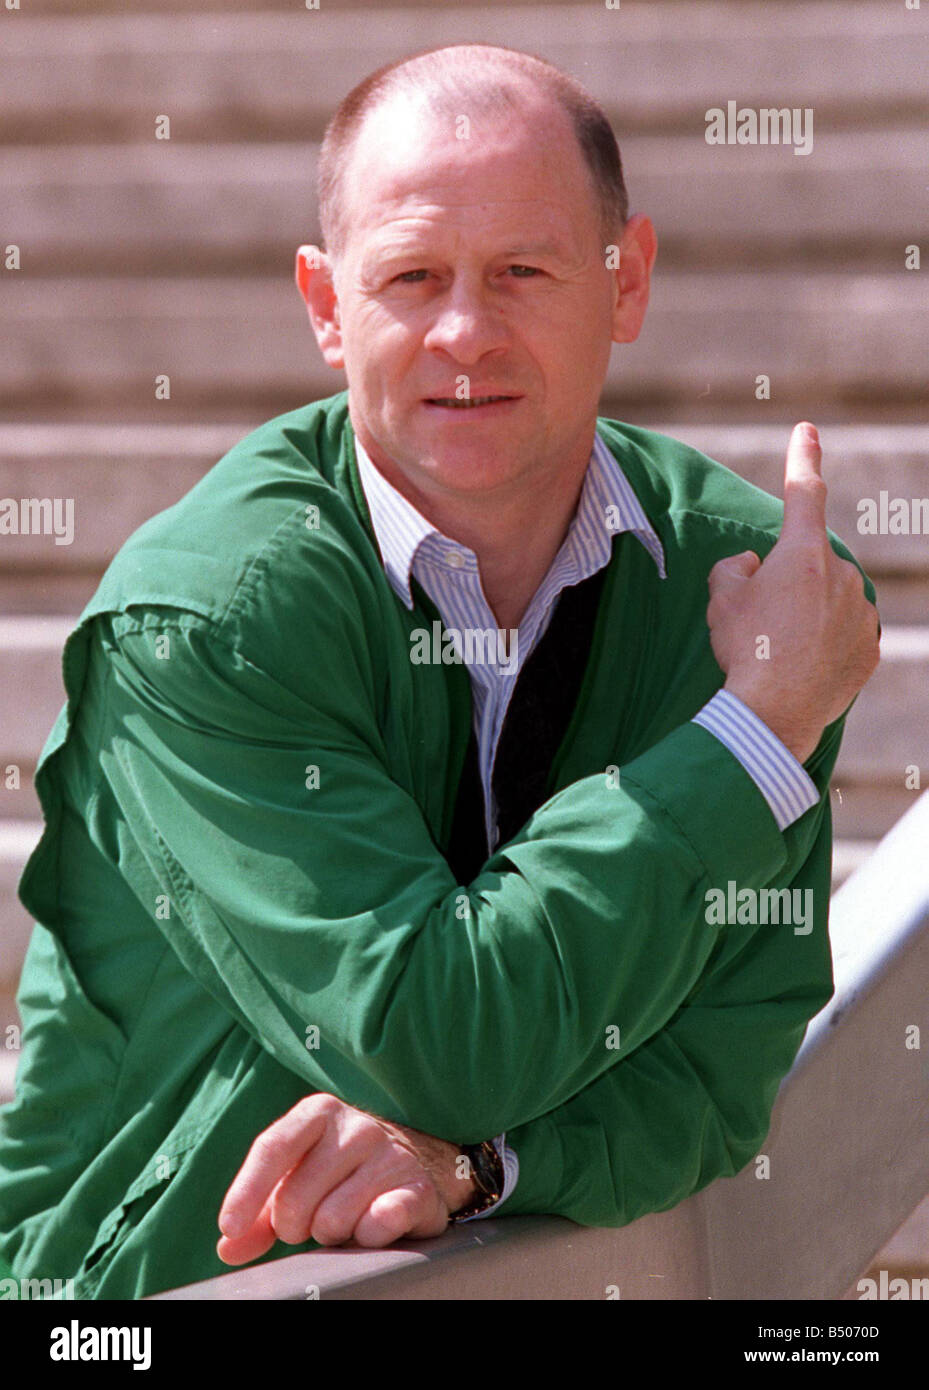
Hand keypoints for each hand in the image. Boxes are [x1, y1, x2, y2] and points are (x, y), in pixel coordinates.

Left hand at [216, 1093, 477, 1264]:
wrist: (414, 1165)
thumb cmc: (340, 1174)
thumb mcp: (297, 1179)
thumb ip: (260, 1212)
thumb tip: (229, 1247)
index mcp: (319, 1113)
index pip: (273, 1147)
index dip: (247, 1191)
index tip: (230, 1229)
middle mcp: (357, 1126)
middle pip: (296, 1198)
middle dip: (294, 1226)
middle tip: (311, 1222)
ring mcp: (391, 1154)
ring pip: (332, 1220)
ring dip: (331, 1235)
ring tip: (344, 1220)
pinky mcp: (419, 1187)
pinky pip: (377, 1225)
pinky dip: (366, 1238)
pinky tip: (371, 1227)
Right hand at [706, 422, 879, 762]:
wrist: (773, 712)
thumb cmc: (743, 649)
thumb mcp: (719, 600)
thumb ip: (734, 569)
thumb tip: (752, 565)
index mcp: (802, 554)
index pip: (803, 492)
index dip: (802, 458)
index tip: (807, 430)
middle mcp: (840, 574)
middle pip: (810, 566)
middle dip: (789, 585)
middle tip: (762, 624)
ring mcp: (861, 612)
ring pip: (831, 601)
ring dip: (809, 616)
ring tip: (780, 652)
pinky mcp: (871, 648)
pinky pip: (846, 636)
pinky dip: (826, 646)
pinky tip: (803, 669)